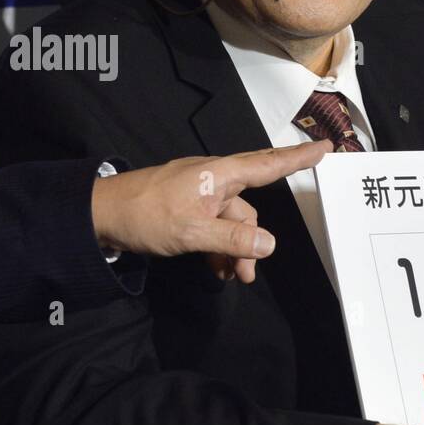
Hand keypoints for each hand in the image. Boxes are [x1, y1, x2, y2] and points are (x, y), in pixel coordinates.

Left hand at [90, 140, 330, 281]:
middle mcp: (214, 180)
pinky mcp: (187, 209)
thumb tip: (269, 246)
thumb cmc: (145, 215)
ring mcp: (200, 194)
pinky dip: (218, 248)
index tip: (326, 147)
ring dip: (234, 251)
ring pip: (232, 223)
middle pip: (250, 209)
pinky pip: (215, 228)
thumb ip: (233, 240)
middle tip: (249, 275)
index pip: (269, 164)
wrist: (97, 216)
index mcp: (219, 174)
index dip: (299, 158)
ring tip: (229, 277)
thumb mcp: (192, 232)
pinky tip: (215, 268)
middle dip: (253, 242)